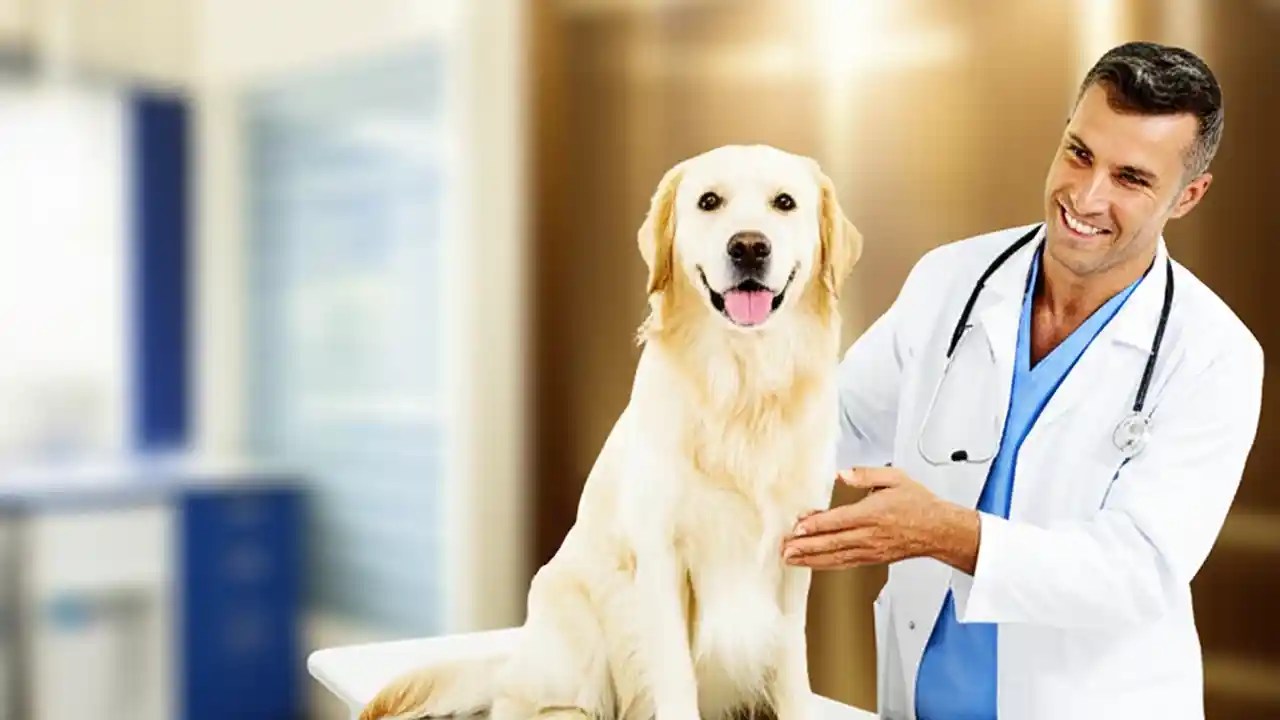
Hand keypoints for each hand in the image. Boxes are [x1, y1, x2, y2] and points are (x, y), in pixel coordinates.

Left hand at [781, 467, 979, 572]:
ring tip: (790, 558)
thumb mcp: (894, 478)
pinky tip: (812, 564)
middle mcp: (869, 535)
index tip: (797, 527)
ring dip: (810, 558)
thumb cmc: (918, 504)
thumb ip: (866, 475)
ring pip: (835, 556)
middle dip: (805, 546)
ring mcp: (870, 550)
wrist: (938, 529)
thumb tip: (843, 473)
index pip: (838, 521)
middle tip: (784, 548)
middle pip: (832, 542)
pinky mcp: (872, 558)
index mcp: (872, 513)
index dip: (816, 525)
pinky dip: (825, 565)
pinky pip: (844, 563)